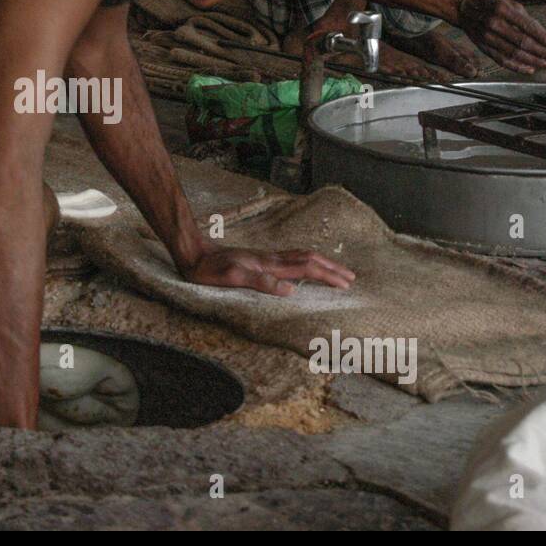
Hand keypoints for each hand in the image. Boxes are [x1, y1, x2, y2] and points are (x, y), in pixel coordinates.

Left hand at [181, 245, 354, 296]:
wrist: (194, 254)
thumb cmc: (210, 270)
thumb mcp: (233, 278)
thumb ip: (261, 282)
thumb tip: (291, 290)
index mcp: (269, 265)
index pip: (306, 267)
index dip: (327, 275)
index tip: (346, 284)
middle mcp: (271, 259)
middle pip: (309, 258)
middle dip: (331, 268)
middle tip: (351, 277)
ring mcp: (265, 257)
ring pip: (301, 256)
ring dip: (321, 263)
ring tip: (335, 270)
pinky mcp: (259, 259)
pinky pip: (290, 258)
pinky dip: (306, 261)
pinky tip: (304, 266)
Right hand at [457, 0, 545, 73]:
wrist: (463, 8)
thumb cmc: (490, 3)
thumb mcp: (510, 3)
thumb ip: (528, 20)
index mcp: (502, 9)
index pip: (527, 27)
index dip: (544, 38)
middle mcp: (493, 24)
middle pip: (522, 43)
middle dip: (542, 52)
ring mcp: (487, 37)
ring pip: (513, 54)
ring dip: (532, 61)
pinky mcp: (483, 47)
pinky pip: (502, 60)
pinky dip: (517, 66)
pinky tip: (529, 68)